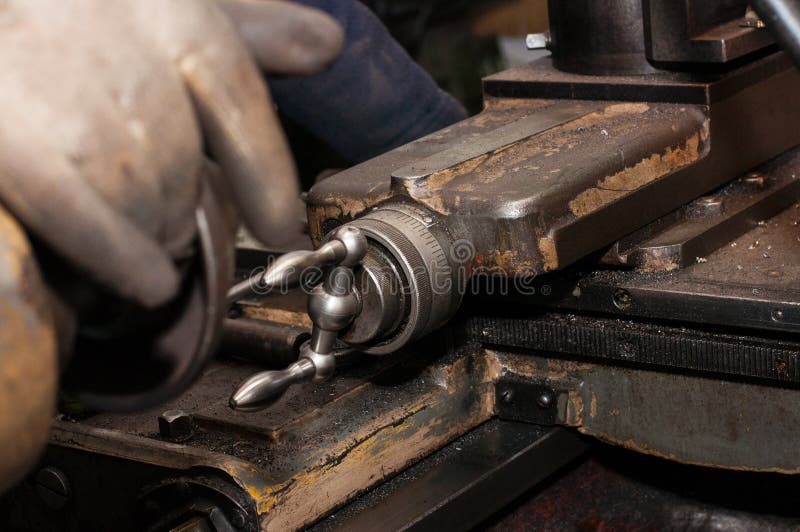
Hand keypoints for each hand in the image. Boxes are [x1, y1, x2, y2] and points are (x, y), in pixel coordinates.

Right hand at [0, 0, 342, 307]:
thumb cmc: (67, 26)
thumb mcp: (162, 13)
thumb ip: (249, 31)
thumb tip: (323, 43)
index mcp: (157, 0)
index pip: (232, 87)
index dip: (264, 168)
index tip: (281, 225)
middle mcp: (97, 19)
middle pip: (180, 152)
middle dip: (188, 209)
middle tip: (178, 233)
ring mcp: (37, 69)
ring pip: (134, 188)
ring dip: (153, 233)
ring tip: (150, 246)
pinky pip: (73, 207)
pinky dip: (118, 255)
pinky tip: (146, 281)